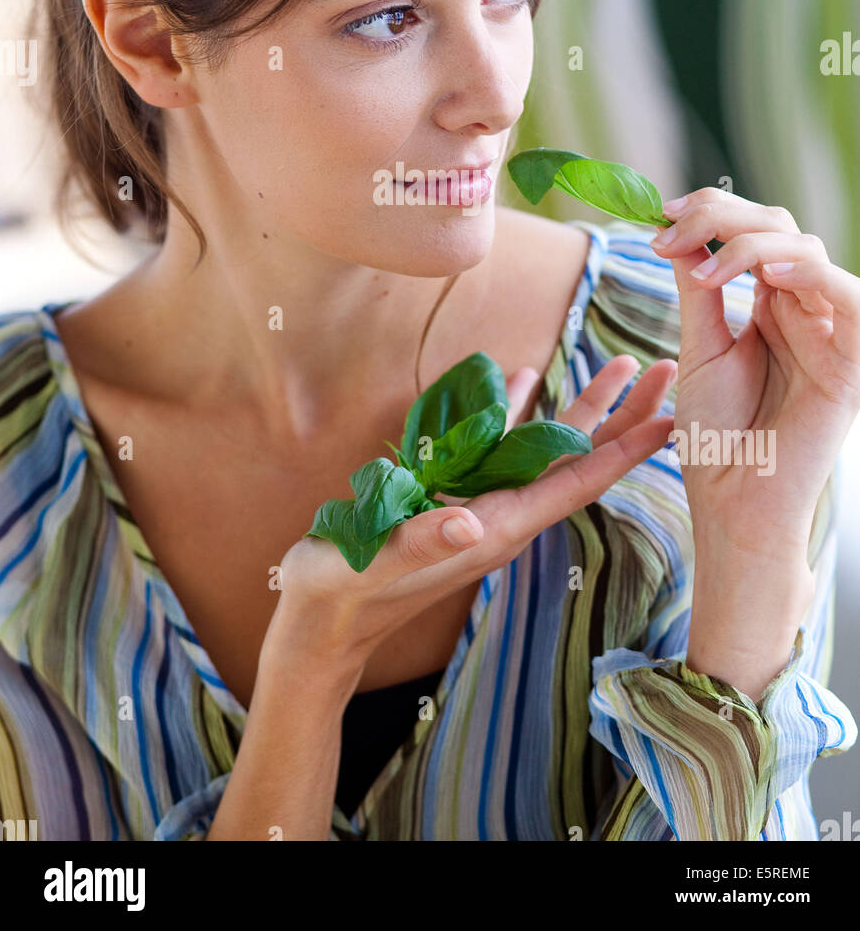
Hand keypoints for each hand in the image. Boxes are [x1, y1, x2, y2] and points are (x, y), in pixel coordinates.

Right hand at [266, 356, 676, 669]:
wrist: (320, 622)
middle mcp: (500, 516)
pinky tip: (527, 379)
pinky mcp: (452, 498)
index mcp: (494, 530)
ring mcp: (479, 506)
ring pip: (543, 449)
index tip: (671, 418)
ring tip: (614, 367)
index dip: (624, 451)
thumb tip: (468, 522)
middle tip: (662, 369)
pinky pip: (498, 446)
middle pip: (576, 459)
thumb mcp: (375, 563)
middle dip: (621, 415)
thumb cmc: (343, 593)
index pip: (574, 485)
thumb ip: (422, 541)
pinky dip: (516, 410)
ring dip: (580, 408)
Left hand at [649, 188, 859, 561]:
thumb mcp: (701, 349)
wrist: (734, 502)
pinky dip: (812, 275)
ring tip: (707, 265)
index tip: (657, 215)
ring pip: (809, 251)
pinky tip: (767, 275)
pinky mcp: (851, 363)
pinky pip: (853, 300)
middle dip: (722, 214)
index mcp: (770, 305)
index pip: (753, 230)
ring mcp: (829, 332)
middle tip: (670, 228)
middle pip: (780, 227)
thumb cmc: (717, 436)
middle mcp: (803, 310)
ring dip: (753, 241)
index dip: (710, 212)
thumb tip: (679, 231)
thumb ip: (699, 290)